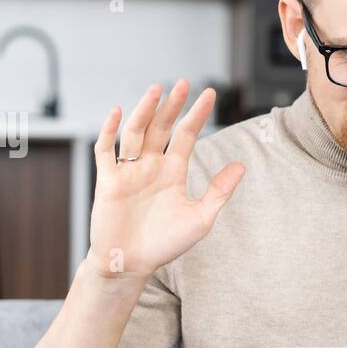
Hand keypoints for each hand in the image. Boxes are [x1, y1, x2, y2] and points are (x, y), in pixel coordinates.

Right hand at [86, 80, 244, 280]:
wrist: (131, 264)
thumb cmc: (165, 244)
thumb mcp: (200, 218)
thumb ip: (219, 191)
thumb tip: (241, 165)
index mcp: (173, 172)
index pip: (186, 135)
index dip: (197, 115)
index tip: (210, 93)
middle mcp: (151, 166)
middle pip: (161, 127)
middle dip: (172, 106)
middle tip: (182, 83)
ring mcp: (129, 171)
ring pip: (136, 133)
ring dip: (144, 111)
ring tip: (156, 90)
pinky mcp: (108, 180)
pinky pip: (106, 151)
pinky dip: (109, 131)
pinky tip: (116, 111)